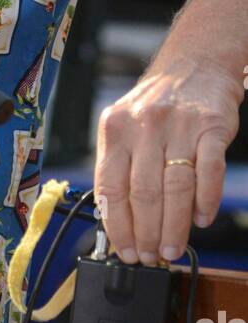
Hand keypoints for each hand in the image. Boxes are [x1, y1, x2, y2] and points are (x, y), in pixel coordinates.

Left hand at [94, 56, 242, 263]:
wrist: (194, 66)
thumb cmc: (156, 104)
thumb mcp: (124, 125)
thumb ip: (119, 165)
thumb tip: (118, 221)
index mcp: (115, 128)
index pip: (110, 187)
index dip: (118, 226)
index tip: (124, 250)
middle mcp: (144, 125)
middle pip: (143, 194)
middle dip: (146, 234)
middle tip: (150, 256)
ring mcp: (179, 126)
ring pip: (175, 189)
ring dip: (174, 227)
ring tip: (172, 248)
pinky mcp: (211, 128)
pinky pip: (209, 173)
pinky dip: (206, 201)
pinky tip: (201, 219)